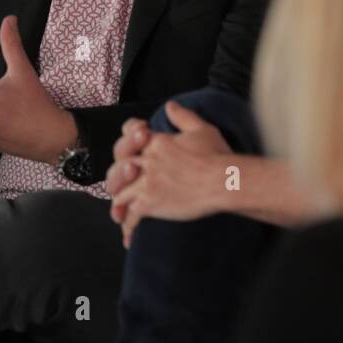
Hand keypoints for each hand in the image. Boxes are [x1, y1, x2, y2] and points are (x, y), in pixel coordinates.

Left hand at [109, 100, 233, 247]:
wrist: (223, 180)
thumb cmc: (216, 155)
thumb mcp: (201, 129)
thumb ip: (183, 116)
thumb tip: (170, 105)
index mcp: (156, 142)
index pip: (129, 134)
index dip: (127, 139)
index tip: (132, 149)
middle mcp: (146, 161)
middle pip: (119, 167)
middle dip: (119, 177)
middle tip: (122, 188)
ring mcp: (146, 184)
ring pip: (119, 193)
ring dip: (119, 204)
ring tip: (121, 216)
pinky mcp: (150, 204)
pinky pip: (131, 217)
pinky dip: (128, 227)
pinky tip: (130, 237)